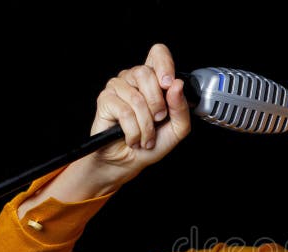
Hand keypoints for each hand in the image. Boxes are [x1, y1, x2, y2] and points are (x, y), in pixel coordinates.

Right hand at [89, 43, 190, 183]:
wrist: (130, 161)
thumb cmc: (153, 143)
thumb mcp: (177, 128)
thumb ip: (181, 108)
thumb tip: (177, 85)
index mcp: (153, 80)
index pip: (158, 53)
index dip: (164, 64)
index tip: (168, 84)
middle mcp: (134, 78)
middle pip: (146, 73)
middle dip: (157, 104)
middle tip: (157, 121)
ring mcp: (118, 87)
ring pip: (136, 98)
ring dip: (146, 125)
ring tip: (145, 137)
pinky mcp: (105, 100)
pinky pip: (124, 111)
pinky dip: (134, 131)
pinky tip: (133, 138)